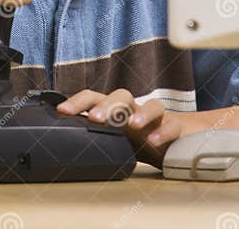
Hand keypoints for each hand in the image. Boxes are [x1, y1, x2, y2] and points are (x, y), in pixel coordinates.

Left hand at [56, 88, 182, 168]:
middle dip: (106, 105)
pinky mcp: (176, 128)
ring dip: (141, 113)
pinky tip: (154, 141)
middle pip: (121, 95)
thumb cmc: (137, 139)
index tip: (62, 111)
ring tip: (132, 125)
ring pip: (152, 105)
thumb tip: (61, 143)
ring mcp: (156, 117)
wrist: (174, 141)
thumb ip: (93, 136)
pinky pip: (172, 125)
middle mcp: (135, 109)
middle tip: (94, 118)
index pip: (94, 97)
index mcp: (115, 110)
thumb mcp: (112, 138)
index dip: (77, 102)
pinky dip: (163, 131)